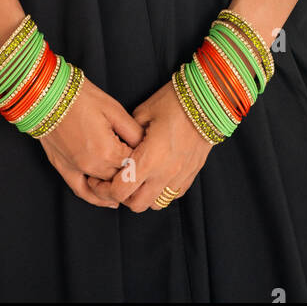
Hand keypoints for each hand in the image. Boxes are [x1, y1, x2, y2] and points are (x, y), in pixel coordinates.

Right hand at [37, 76, 144, 208]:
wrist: (48, 95)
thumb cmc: (82, 97)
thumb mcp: (114, 109)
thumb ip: (133, 131)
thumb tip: (146, 145)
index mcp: (108, 151)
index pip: (135, 166)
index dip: (144, 160)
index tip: (149, 153)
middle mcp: (93, 166)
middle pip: (122, 180)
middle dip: (133, 175)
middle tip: (142, 166)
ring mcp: (77, 170)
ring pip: (105, 190)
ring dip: (118, 188)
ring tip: (129, 183)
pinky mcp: (64, 169)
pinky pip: (82, 192)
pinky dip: (96, 199)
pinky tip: (108, 200)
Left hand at [87, 78, 213, 212]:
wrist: (208, 100)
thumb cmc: (174, 101)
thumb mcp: (143, 112)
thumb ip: (128, 135)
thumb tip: (120, 146)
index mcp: (150, 158)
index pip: (121, 190)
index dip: (104, 189)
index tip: (98, 180)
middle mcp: (166, 173)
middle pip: (136, 204)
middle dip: (122, 196)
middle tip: (115, 181)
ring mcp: (181, 176)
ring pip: (156, 204)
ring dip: (142, 196)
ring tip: (136, 180)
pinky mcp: (192, 175)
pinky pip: (172, 195)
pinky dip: (161, 192)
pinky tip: (155, 176)